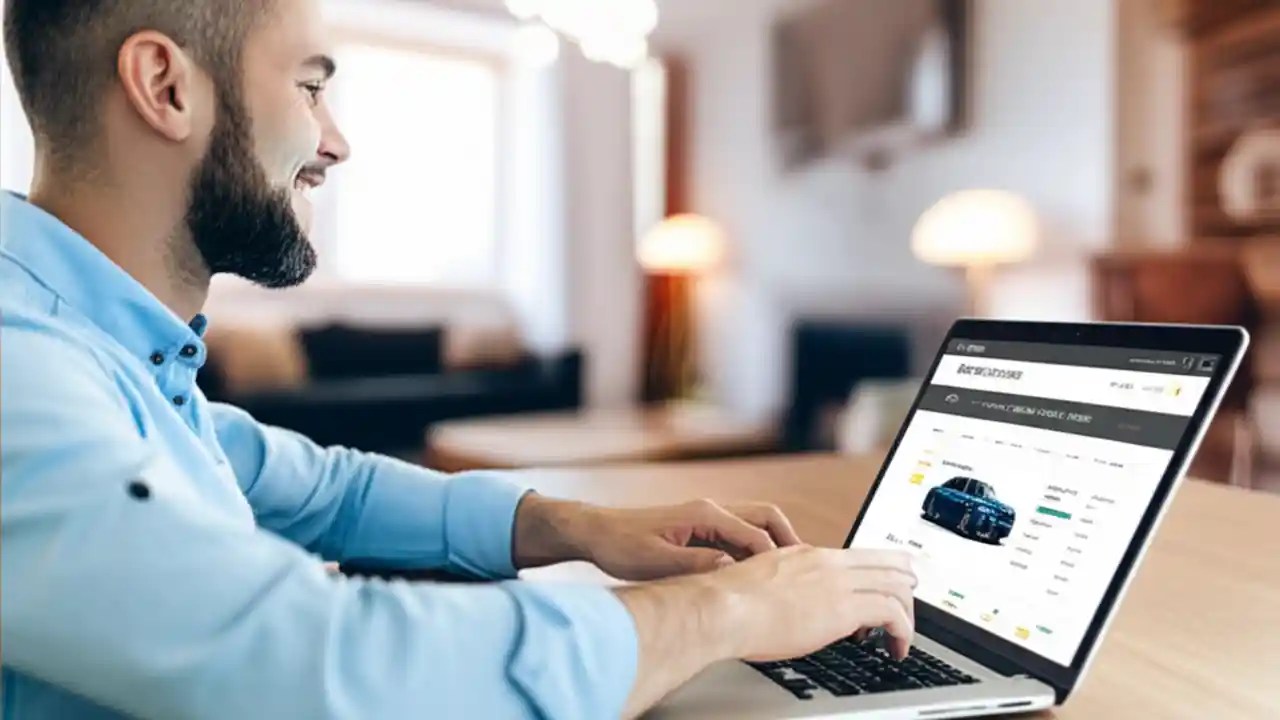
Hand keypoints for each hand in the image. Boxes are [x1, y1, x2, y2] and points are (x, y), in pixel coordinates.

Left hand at [584, 499, 803, 580]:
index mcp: (704, 515)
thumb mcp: (655, 562)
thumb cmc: (621, 546)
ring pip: (754, 523)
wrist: (598, 533)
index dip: (777, 558)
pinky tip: (759, 573)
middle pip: (765, 517)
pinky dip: (756, 548)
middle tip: (806, 567)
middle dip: (788, 539)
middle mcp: (710, 511)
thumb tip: (728, 569)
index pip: (754, 534)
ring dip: (774, 543)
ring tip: (789, 572)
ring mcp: (706, 518)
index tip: (794, 578)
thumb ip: (693, 565)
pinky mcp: (700, 529)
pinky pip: (739, 533)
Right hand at [712, 545, 916, 660]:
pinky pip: (891, 612)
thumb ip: (792, 588)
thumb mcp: (768, 583)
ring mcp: (837, 582)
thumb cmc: (732, 603)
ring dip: (906, 614)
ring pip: (897, 586)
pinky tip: (895, 647)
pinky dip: (903, 631)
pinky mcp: (843, 608)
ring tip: (902, 636)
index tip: (893, 588)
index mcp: (809, 555)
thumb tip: (800, 605)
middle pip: (890, 565)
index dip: (888, 571)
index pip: (864, 555)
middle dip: (905, 590)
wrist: (723, 608)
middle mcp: (829, 563)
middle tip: (907, 612)